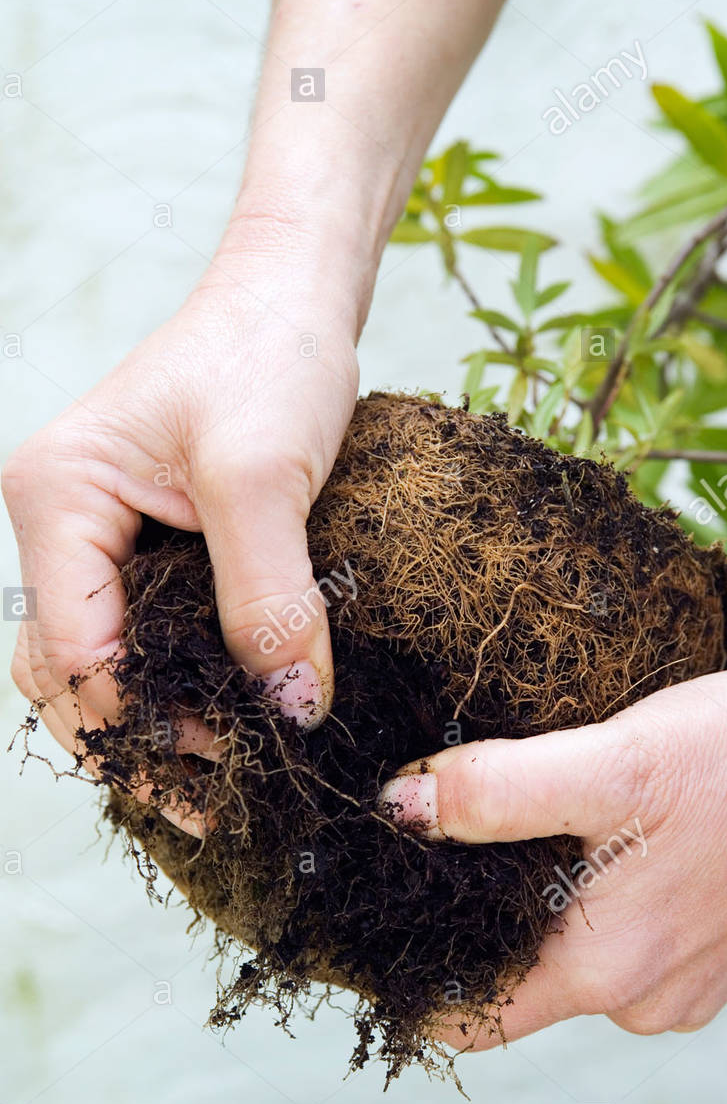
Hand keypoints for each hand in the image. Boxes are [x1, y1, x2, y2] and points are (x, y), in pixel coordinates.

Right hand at [3, 243, 360, 829]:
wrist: (294, 299)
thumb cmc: (266, 357)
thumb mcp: (263, 478)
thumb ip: (268, 599)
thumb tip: (288, 712)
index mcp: (55, 500)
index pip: (72, 651)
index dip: (138, 724)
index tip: (222, 767)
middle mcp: (61, 524)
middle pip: (67, 671)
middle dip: (131, 742)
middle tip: (211, 803)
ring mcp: (99, 536)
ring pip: (101, 662)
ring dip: (150, 724)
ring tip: (219, 782)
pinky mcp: (147, 543)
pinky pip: (142, 634)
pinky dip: (175, 686)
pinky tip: (225, 724)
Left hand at [379, 671, 726, 1044]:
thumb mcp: (609, 761)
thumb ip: (498, 792)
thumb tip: (400, 808)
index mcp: (599, 970)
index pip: (468, 1014)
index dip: (409, 976)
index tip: (369, 925)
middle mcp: (634, 1001)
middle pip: (513, 981)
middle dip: (470, 922)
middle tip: (436, 844)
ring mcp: (673, 988)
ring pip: (563, 960)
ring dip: (532, 906)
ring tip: (516, 830)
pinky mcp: (700, 962)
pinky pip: (611, 946)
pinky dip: (585, 904)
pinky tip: (589, 843)